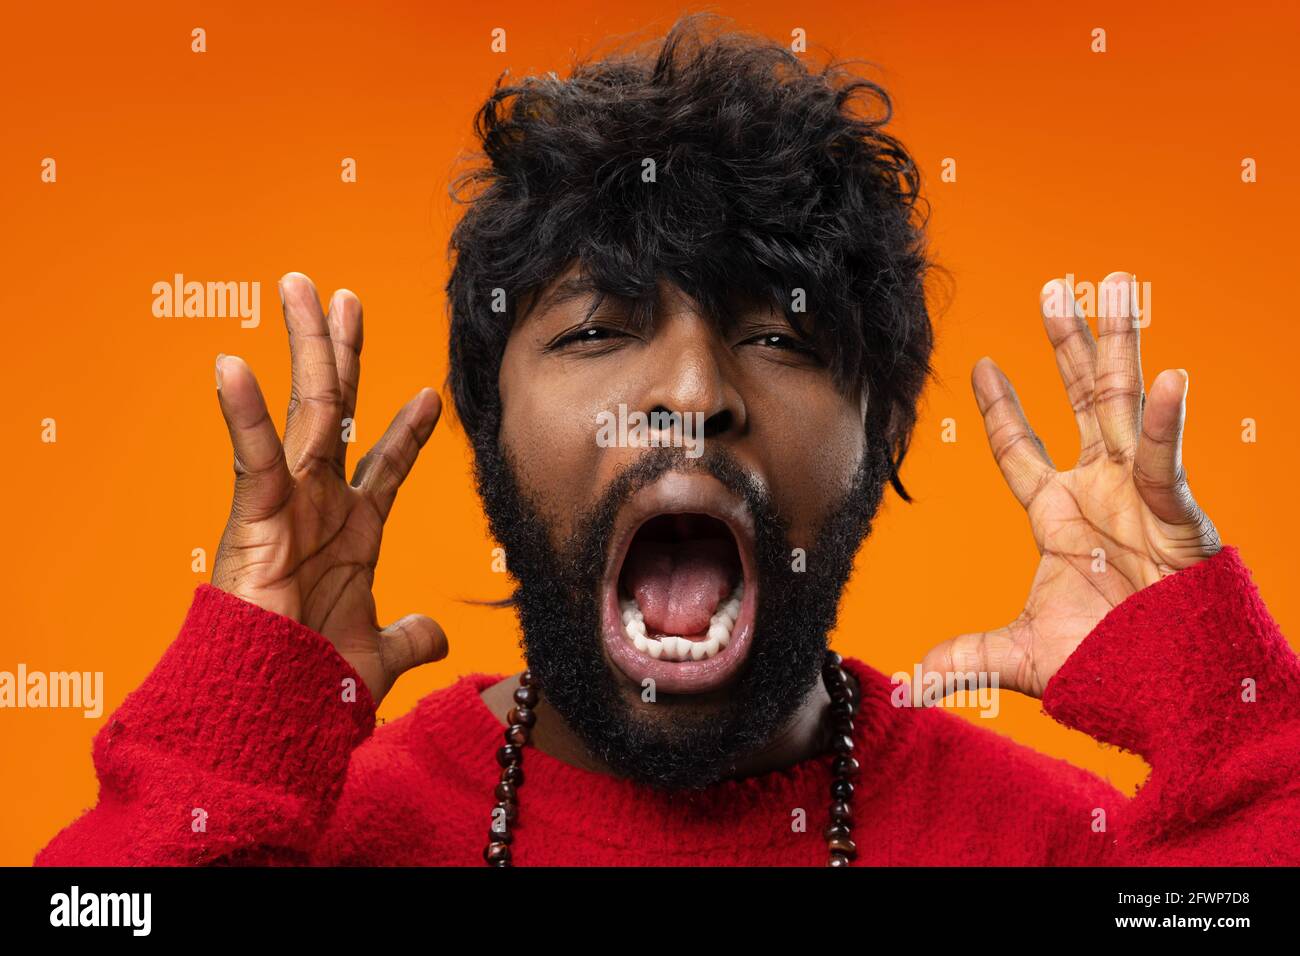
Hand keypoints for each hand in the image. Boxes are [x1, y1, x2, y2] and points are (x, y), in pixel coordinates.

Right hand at [211, 272, 446, 705]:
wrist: (274, 714)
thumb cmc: (313, 686)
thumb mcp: (378, 655)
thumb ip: (408, 638)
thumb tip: (436, 638)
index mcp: (353, 530)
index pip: (385, 463)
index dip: (408, 430)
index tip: (432, 393)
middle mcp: (322, 504)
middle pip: (338, 410)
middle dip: (342, 351)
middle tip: (344, 296)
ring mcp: (290, 503)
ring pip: (305, 408)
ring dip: (307, 347)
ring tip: (306, 288)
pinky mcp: (256, 516)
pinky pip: (252, 455)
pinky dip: (242, 412)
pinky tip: (231, 364)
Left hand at [920, 271, 1220, 698]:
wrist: (1170, 697)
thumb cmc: (1109, 669)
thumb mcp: (1019, 657)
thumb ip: (964, 658)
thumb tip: (910, 683)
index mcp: (1058, 515)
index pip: (1021, 447)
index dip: (1002, 406)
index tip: (983, 363)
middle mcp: (1098, 492)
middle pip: (1080, 403)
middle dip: (1070, 346)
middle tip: (1058, 287)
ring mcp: (1139, 497)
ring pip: (1125, 405)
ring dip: (1120, 347)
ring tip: (1113, 287)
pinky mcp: (1178, 517)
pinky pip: (1167, 463)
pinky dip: (1166, 424)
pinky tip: (1169, 377)